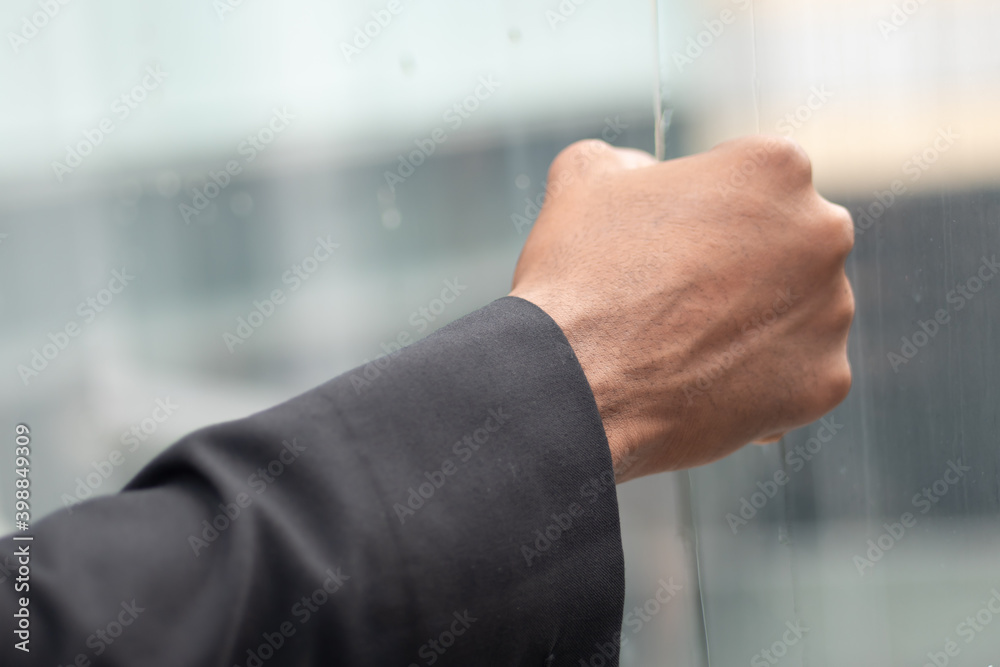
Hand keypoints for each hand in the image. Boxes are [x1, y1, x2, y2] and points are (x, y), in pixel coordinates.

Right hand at [509, 136, 853, 482]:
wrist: (575, 387)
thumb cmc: (578, 277)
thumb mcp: (583, 180)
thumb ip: (626, 159)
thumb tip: (644, 173)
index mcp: (776, 166)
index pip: (756, 182)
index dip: (707, 214)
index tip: (675, 244)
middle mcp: (824, 231)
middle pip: (789, 245)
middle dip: (745, 267)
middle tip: (683, 299)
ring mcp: (832, 312)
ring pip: (797, 312)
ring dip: (756, 325)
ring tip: (688, 348)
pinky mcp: (826, 381)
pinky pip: (799, 377)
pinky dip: (762, 384)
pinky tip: (706, 387)